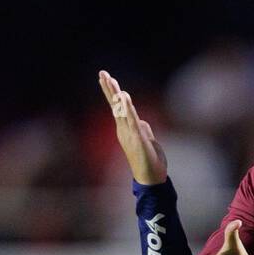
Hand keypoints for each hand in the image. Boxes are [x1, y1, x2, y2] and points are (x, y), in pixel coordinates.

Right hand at [98, 70, 167, 185]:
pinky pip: (132, 120)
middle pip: (115, 106)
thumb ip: (144, 130)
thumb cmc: (150, 164)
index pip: (118, 108)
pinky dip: (128, 107)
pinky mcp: (137, 139)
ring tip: (110, 79)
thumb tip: (142, 121)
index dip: (112, 93)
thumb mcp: (147, 142)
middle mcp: (125, 131)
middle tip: (102, 73)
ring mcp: (130, 135)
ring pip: (121, 110)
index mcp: (126, 130)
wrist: (151, 181)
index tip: (106, 78)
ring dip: (115, 94)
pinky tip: (124, 96)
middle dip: (109, 89)